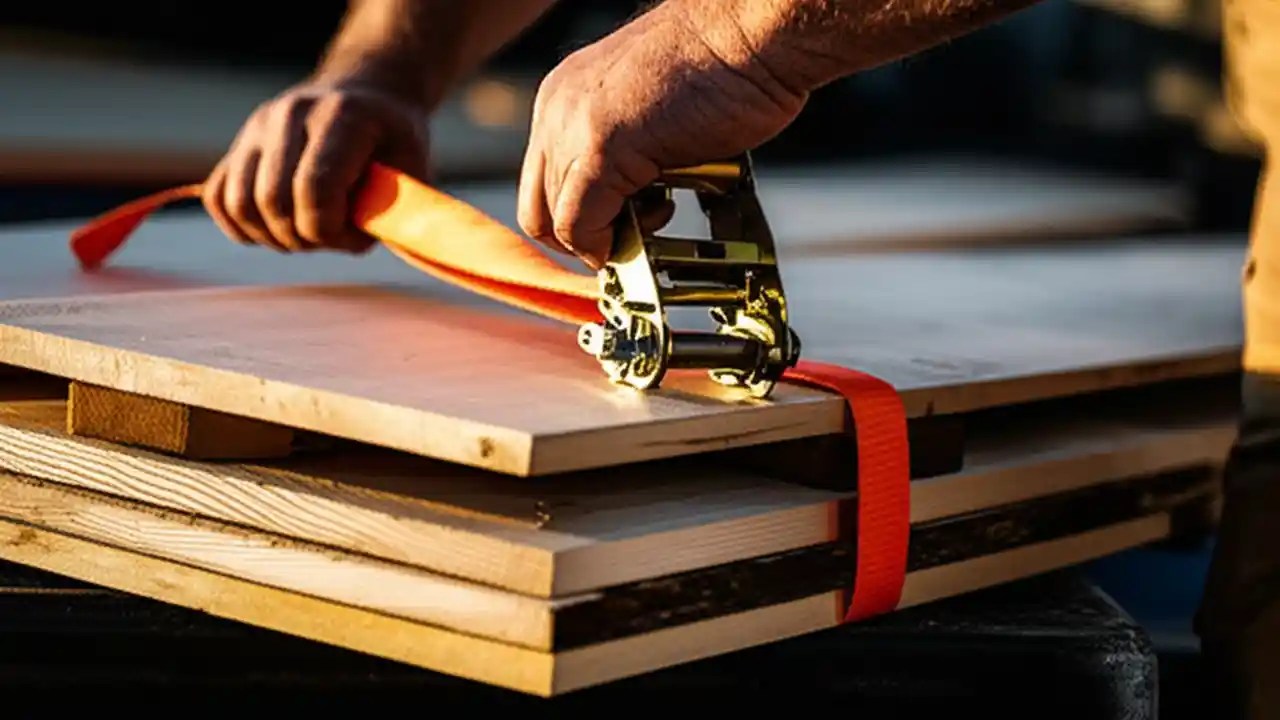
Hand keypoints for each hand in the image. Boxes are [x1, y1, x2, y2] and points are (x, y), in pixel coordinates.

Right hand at [203, 79, 430, 253]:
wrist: (365, 95)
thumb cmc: (393, 139)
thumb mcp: (414, 165)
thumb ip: (399, 206)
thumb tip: (364, 240)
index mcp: (341, 116)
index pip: (315, 188)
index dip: (331, 231)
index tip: (355, 237)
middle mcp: (290, 114)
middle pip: (273, 200)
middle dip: (303, 237)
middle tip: (331, 237)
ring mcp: (257, 128)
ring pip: (239, 203)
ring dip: (272, 237)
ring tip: (305, 233)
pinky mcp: (238, 145)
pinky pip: (218, 198)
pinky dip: (241, 226)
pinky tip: (275, 228)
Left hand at [517, 2, 807, 268]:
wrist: (754, 32)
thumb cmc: (728, 66)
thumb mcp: (652, 108)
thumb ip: (627, 150)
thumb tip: (629, 203)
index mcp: (565, 97)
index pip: (544, 184)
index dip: (580, 221)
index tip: (624, 225)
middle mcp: (556, 110)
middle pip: (540, 210)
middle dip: (589, 238)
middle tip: (639, 233)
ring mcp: (572, 128)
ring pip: (557, 224)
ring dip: (609, 239)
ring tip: (662, 210)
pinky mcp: (600, 150)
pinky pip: (582, 227)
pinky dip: (614, 244)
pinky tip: (663, 211)